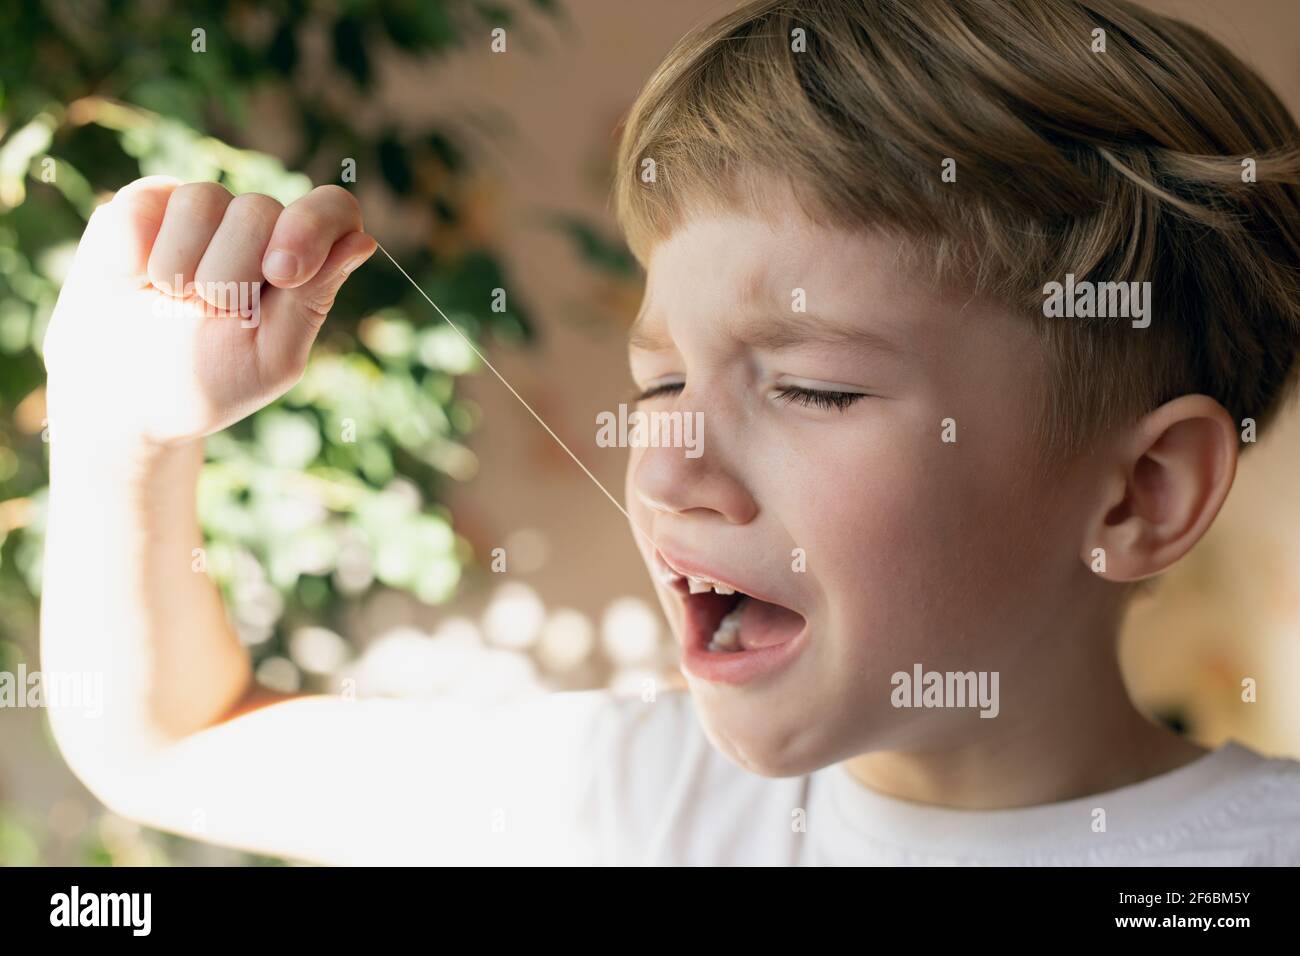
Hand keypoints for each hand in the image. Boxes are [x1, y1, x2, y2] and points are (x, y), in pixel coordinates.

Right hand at [43, 176, 375, 448]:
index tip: (281, 273)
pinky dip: (137, 257)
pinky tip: (136, 283)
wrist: (130, 396)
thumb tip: (363, 241)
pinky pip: (147, 206)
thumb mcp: (273, 355)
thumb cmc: (213, 380)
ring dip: (183, 270)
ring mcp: (202, 209)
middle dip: (233, 276)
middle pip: (261, 210)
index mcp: (304, 259)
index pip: (333, 210)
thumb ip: (314, 298)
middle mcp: (259, 224)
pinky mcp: (146, 205)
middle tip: (214, 315)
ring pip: (203, 200)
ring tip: (175, 303)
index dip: (313, 227)